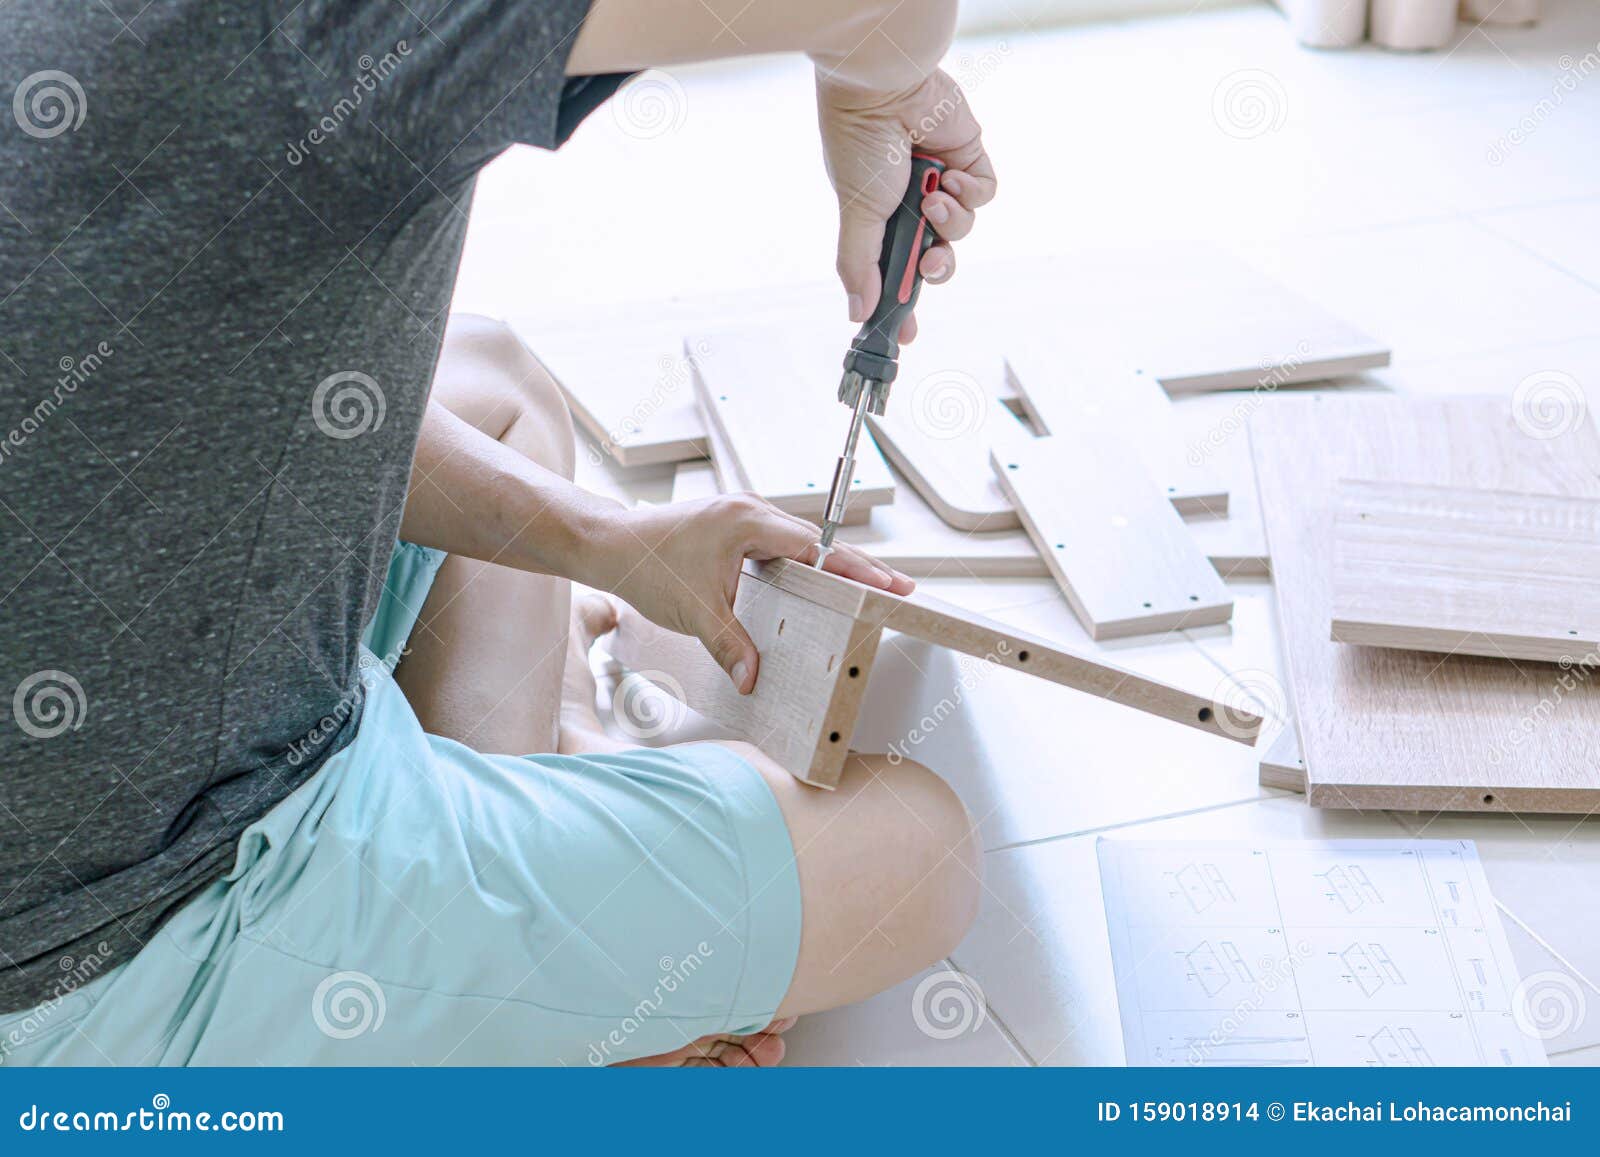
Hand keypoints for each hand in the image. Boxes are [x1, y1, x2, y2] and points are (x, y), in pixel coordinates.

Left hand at [592, 494, 913, 691]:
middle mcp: (749, 511)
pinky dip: (801, 565)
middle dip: (855, 567)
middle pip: (816, 541)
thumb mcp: (693, 612)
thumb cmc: (645, 565)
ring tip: (865, 589)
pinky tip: (816, 586)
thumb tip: (753, 679)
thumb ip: (729, 645)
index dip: (855, 568)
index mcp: (747, 522)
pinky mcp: (732, 528)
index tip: (888, 583)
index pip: (816, 547)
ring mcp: (741, 517)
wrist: (608, 545)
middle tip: (894, 588)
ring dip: (829, 565)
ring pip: (798, 543)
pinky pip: (778, 546)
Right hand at [816, 67, 996, 339]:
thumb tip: (857, 312)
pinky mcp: (969, 161)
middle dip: (935, 266)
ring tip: (933, 198)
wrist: (884, 89)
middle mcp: (911, 203)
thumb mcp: (856, 213)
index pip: (896, 269)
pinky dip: (970, 193)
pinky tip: (949, 175)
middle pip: (935, 256)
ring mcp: (941, 183)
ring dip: (950, 221)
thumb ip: (859, 266)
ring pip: (962, 228)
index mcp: (879, 216)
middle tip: (929, 265)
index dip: (903, 301)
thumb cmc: (861, 144)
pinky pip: (983, 195)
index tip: (906, 334)